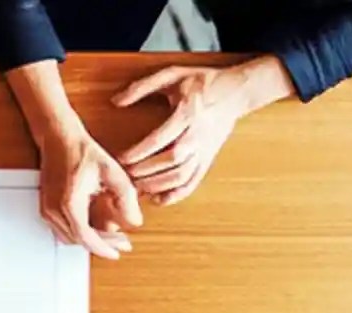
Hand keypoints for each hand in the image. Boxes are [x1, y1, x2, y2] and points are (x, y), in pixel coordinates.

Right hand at [38, 128, 142, 259]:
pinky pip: (62, 231)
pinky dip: (79, 234)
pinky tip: (94, 227)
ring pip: (69, 238)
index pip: (86, 237)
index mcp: (69, 202)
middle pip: (78, 240)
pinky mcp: (46, 209)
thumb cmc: (81, 151)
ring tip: (111, 236)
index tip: (118, 251)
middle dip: (102, 244)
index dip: (104, 248)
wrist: (59, 139)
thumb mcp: (111, 172)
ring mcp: (47, 210)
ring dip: (90, 240)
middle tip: (122, 242)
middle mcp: (54, 209)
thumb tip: (134, 221)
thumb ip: (126, 198)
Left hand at [114, 64, 255, 204]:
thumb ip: (142, 87)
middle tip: (125, 176)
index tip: (122, 159)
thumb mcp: (172, 74)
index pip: (162, 138)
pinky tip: (159, 199)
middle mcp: (198, 135)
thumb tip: (115, 101)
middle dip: (147, 172)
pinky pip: (194, 182)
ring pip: (183, 175)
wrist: (236, 92)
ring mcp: (205, 150)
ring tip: (138, 188)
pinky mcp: (208, 159)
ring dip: (158, 186)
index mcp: (188, 113)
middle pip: (173, 160)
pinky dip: (177, 195)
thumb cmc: (202, 82)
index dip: (141, 152)